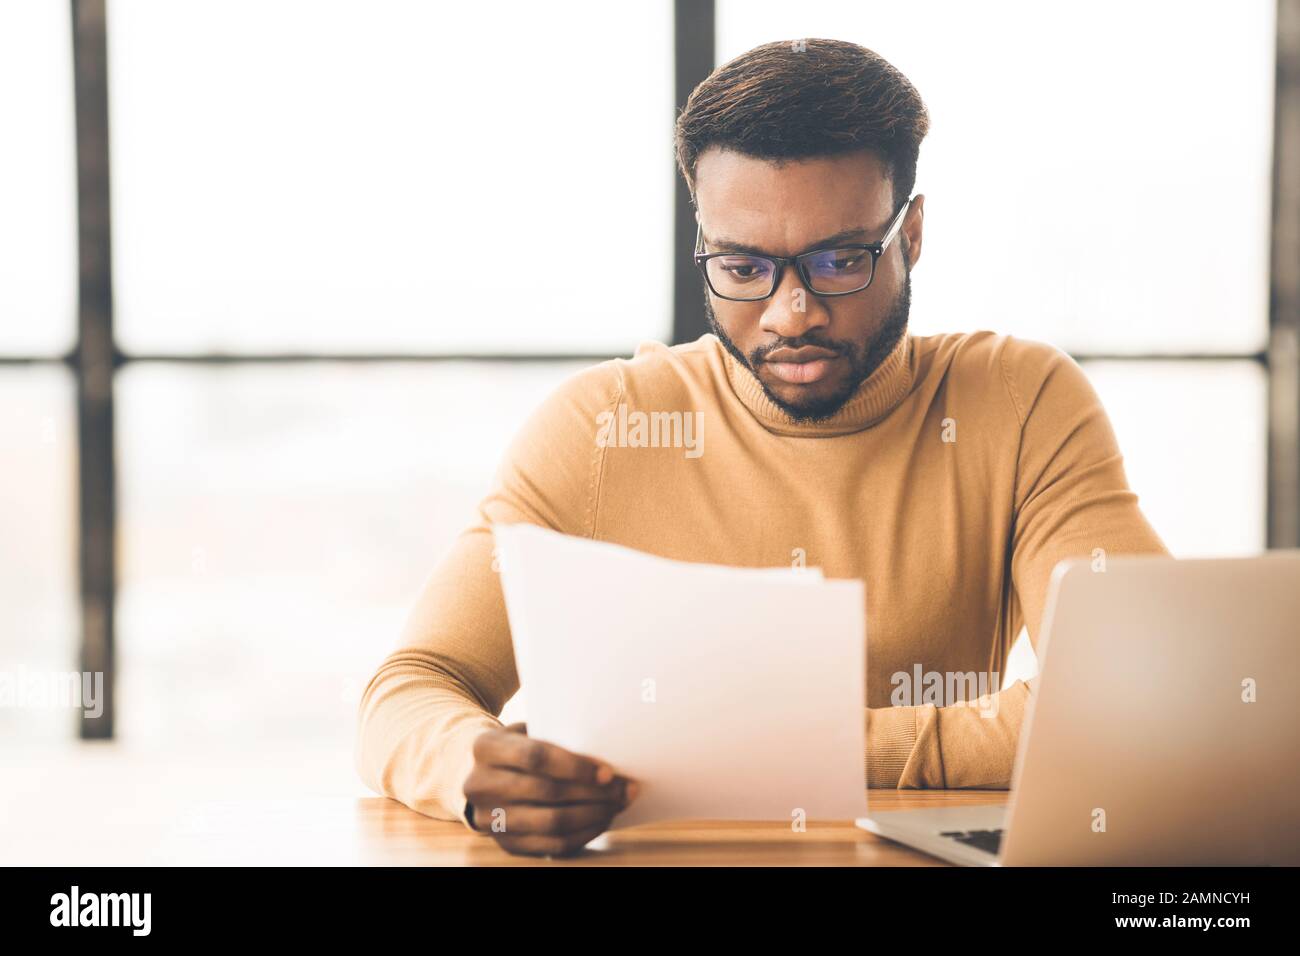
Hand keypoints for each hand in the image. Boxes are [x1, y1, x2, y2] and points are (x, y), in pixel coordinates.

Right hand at [463, 722, 637, 856]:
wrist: (476, 776)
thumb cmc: (516, 747)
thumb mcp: (523, 731)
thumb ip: (553, 735)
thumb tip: (607, 747)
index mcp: (486, 748)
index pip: (535, 757)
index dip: (575, 766)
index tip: (608, 771)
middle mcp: (481, 785)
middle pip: (547, 791)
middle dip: (593, 792)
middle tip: (624, 789)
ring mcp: (491, 819)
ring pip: (552, 822)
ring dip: (593, 815)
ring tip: (617, 804)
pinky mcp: (506, 843)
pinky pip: (552, 845)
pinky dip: (583, 834)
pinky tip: (602, 821)